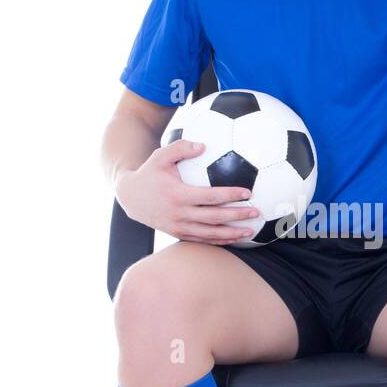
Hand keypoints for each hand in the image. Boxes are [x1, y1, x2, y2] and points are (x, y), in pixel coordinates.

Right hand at [115, 140, 259, 243]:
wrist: (130, 197)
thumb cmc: (150, 173)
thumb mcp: (160, 156)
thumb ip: (180, 148)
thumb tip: (203, 145)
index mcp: (177, 195)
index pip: (209, 197)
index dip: (229, 195)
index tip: (247, 192)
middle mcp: (179, 214)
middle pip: (214, 218)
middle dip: (236, 216)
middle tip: (256, 213)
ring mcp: (178, 227)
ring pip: (210, 234)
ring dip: (231, 233)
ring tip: (250, 231)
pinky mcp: (177, 234)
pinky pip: (202, 240)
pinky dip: (218, 240)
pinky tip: (234, 238)